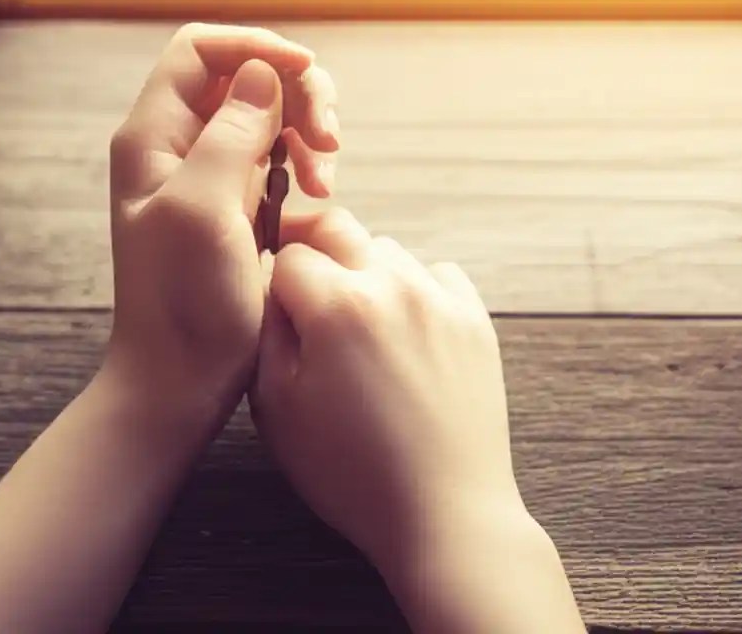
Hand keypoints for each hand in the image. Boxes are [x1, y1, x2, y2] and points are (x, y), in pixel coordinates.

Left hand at [106, 24, 339, 431]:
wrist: (182, 381)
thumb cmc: (183, 304)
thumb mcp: (202, 210)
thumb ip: (230, 134)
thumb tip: (262, 73)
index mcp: (153, 138)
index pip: (200, 50)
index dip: (255, 48)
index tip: (306, 71)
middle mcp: (179, 148)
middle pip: (245, 76)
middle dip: (296, 95)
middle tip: (330, 140)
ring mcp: (211, 177)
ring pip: (269, 115)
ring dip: (309, 133)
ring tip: (328, 180)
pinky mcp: (240, 207)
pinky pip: (280, 159)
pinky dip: (308, 166)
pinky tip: (319, 197)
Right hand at [252, 210, 583, 632]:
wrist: (444, 514)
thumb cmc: (352, 474)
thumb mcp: (277, 408)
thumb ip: (265, 333)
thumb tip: (270, 288)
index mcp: (339, 307)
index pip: (288, 254)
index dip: (270, 277)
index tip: (269, 304)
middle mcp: (394, 287)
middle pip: (339, 229)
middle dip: (311, 248)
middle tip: (299, 284)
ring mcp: (442, 300)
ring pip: (388, 249)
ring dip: (362, 268)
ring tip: (353, 320)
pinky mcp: (476, 320)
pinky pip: (436, 273)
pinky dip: (413, 286)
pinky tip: (400, 326)